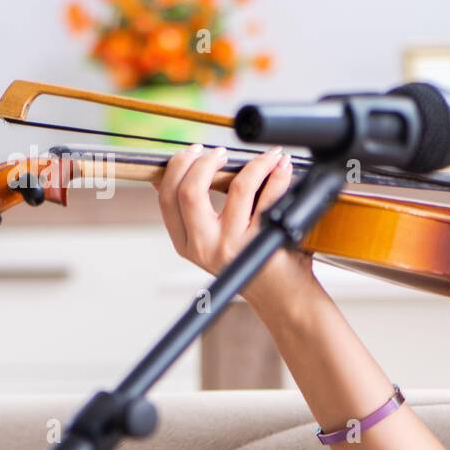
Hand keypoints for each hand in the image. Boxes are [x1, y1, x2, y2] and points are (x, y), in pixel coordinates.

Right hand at [153, 144, 315, 307]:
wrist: (283, 298)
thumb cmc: (251, 263)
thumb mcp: (212, 242)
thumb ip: (195, 213)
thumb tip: (178, 170)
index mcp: (187, 244)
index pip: (167, 198)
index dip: (177, 167)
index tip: (193, 151)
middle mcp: (205, 247)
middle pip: (189, 191)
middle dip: (204, 161)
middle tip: (220, 151)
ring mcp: (233, 246)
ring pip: (237, 188)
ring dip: (254, 164)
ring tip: (266, 156)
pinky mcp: (261, 243)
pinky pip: (269, 197)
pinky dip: (277, 175)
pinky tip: (281, 167)